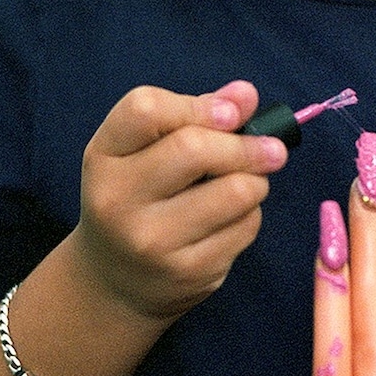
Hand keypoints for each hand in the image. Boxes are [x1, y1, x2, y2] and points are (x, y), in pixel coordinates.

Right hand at [71, 79, 286, 332]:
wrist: (115, 281)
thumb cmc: (137, 199)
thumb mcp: (143, 153)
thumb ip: (192, 115)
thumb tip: (245, 94)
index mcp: (103, 158)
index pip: (146, 110)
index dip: (198, 105)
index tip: (232, 114)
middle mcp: (118, 201)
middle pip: (194, 149)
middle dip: (245, 144)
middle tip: (272, 148)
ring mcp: (152, 242)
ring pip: (234, 191)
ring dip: (256, 180)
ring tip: (248, 183)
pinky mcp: (189, 272)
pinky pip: (245, 226)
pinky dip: (250, 214)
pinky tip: (231, 218)